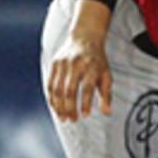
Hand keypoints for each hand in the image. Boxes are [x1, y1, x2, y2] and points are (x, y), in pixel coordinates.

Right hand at [46, 0, 113, 121]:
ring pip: (57, 89)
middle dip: (70, 108)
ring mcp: (63, 63)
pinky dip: (52, 98)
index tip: (85, 115)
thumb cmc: (97, 60)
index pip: (87, 87)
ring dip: (59, 106)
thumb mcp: (106, 74)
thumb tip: (107, 112)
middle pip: (69, 90)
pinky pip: (50, 84)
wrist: (85, 37)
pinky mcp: (55, 63)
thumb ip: (106, 94)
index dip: (85, 103)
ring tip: (63, 118)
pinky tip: (55, 108)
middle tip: (72, 120)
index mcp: (91, 66)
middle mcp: (76, 64)